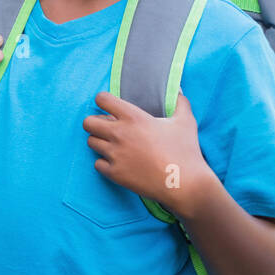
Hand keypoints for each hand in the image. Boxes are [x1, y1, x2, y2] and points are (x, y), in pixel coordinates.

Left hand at [83, 91, 212, 216]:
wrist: (184, 183)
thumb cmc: (186, 151)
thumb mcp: (186, 121)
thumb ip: (180, 102)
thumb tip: (178, 90)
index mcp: (133, 117)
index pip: (102, 99)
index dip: (103, 101)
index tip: (109, 106)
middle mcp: (119, 134)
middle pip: (87, 122)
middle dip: (95, 123)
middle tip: (106, 128)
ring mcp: (114, 154)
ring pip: (91, 142)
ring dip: (100, 142)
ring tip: (113, 145)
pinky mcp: (114, 173)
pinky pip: (97, 163)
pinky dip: (105, 163)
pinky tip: (117, 163)